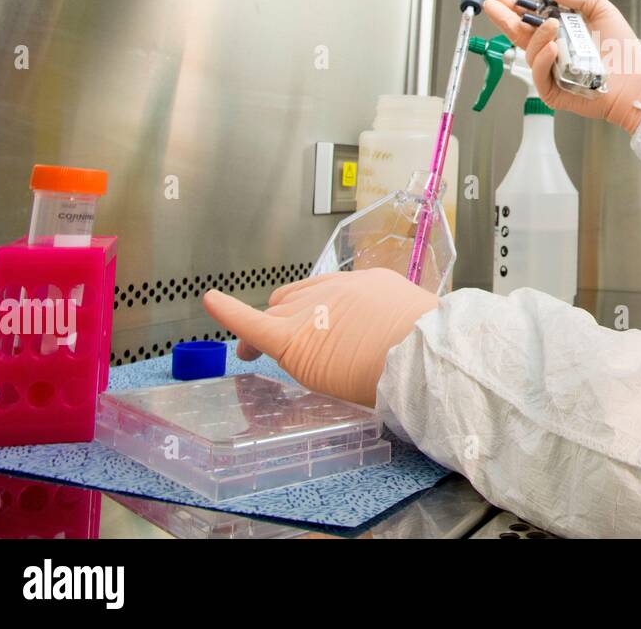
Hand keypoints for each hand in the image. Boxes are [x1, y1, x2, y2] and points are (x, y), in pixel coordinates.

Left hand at [203, 268, 439, 406]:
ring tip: (250, 349)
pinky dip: (228, 312)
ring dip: (262, 329)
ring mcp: (313, 311)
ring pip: (275, 314)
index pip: (329, 292)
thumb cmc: (430, 349)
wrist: (420, 353)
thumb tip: (405, 348)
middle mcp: (336, 290)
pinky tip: (211, 302)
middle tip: (281, 342)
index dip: (316, 309)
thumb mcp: (420, 326)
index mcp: (368, 286)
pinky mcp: (290, 337)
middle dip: (287, 317)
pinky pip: (251, 322)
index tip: (316, 323)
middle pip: (297, 299)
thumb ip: (400, 331)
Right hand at [482, 0, 640, 134]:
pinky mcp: (554, 91)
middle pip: (521, 35)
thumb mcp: (602, 10)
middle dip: (506, 19)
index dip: (517, 7)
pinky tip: (551, 49)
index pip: (532, 18)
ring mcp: (551, 71)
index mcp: (560, 32)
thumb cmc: (622, 49)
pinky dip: (542, 61)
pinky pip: (539, 76)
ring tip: (550, 26)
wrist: (636, 78)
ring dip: (536, 36)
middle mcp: (552, 51)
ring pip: (531, 53)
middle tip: (494, 6)